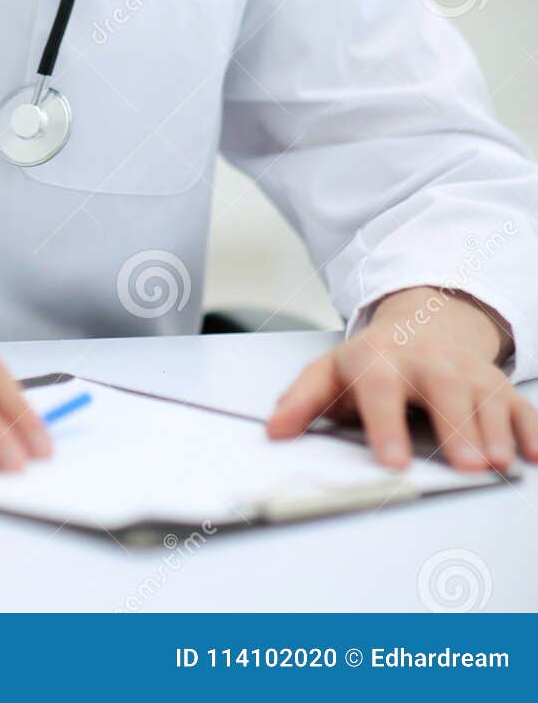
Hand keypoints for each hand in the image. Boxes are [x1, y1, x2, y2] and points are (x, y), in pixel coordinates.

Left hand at [266, 287, 537, 472]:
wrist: (423, 320)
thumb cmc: (374, 359)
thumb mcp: (331, 371)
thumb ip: (302, 400)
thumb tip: (274, 430)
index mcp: (379, 359)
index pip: (379, 388)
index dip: (385, 424)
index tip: (392, 461)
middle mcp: (426, 361)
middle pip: (442, 388)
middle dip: (455, 425)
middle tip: (465, 466)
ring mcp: (465, 370)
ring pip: (484, 395)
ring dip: (493, 429)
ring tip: (497, 464)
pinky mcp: (496, 382)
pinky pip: (517, 403)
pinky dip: (529, 427)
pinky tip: (533, 454)